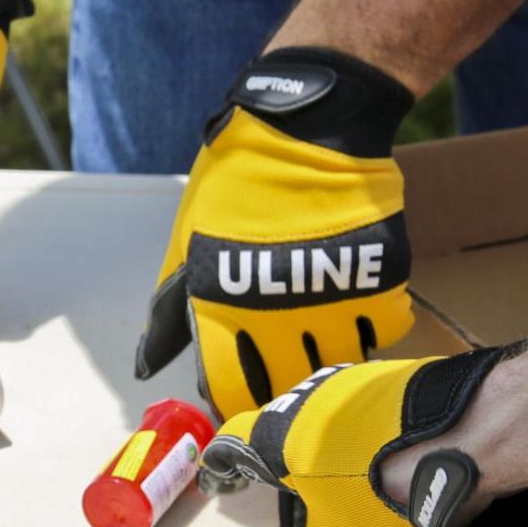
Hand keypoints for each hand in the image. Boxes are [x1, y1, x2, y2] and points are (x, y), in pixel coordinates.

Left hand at [137, 47, 415, 419]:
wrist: (306, 128)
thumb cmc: (236, 184)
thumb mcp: (187, 245)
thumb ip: (169, 313)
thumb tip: (144, 367)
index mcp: (222, 308)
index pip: (227, 389)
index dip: (232, 398)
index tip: (240, 393)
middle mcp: (278, 316)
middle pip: (284, 387)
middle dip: (280, 383)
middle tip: (283, 365)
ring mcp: (335, 302)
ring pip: (336, 366)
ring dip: (326, 359)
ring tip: (319, 336)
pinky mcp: (383, 283)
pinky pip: (381, 334)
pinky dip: (369, 330)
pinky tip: (354, 310)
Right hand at [198, 348, 527, 526]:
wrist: (478, 437)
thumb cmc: (387, 498)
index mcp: (281, 435)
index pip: (232, 443)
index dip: (223, 468)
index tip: (223, 483)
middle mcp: (313, 396)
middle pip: (284, 433)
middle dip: (286, 468)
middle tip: (300, 506)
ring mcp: (364, 383)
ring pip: (333, 423)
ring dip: (335, 455)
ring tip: (358, 494)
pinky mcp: (409, 380)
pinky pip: (377, 416)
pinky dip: (377, 444)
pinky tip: (403, 471)